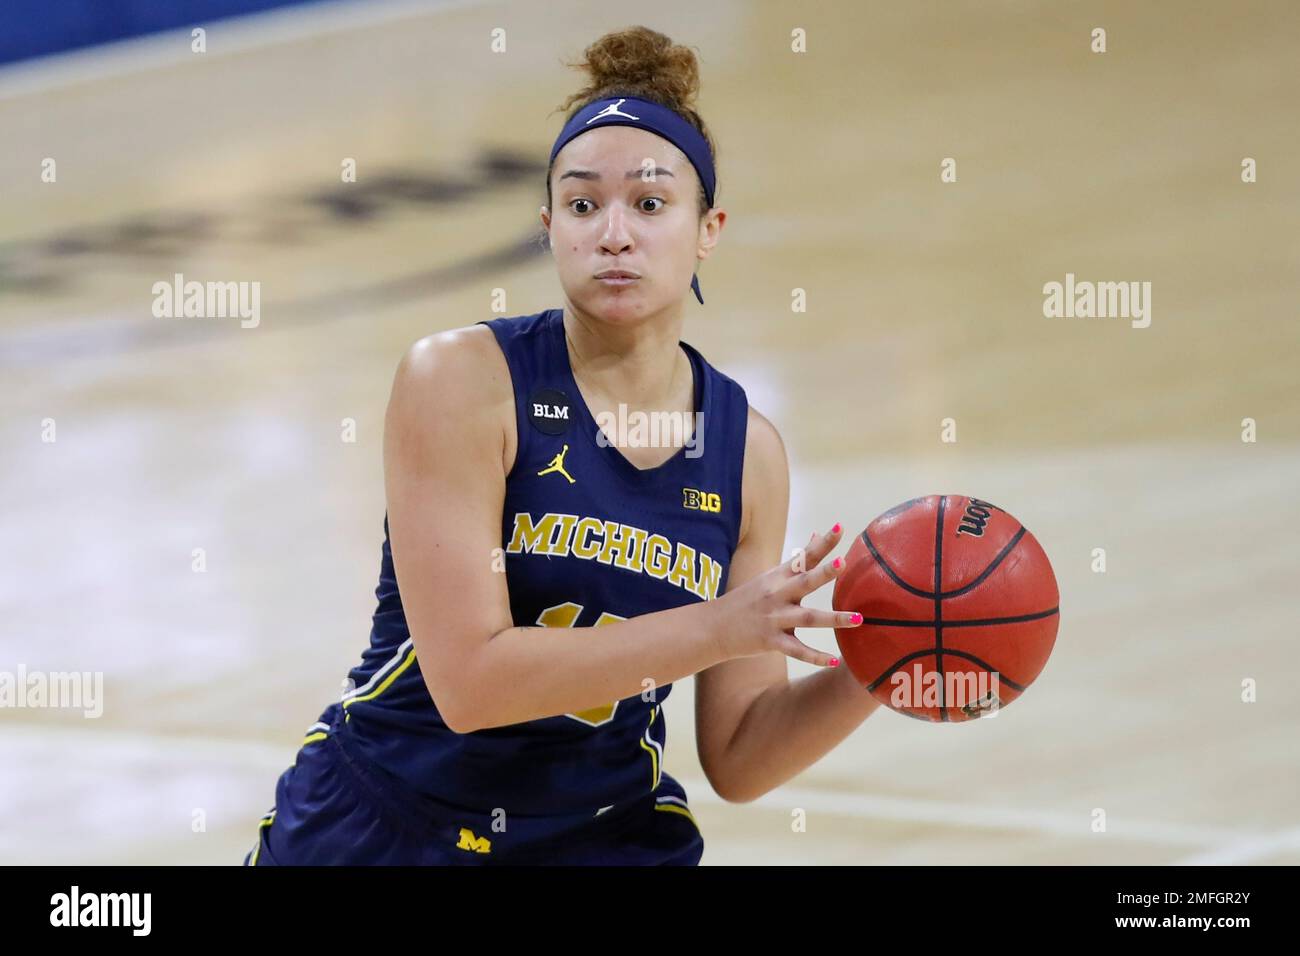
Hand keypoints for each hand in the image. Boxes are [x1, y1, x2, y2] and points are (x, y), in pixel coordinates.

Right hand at [706, 522, 862, 666]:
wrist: (713, 627)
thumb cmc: (746, 600)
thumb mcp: (769, 577)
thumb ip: (797, 561)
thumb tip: (817, 534)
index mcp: (777, 577)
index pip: (803, 557)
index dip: (822, 543)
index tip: (839, 527)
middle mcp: (776, 595)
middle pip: (804, 582)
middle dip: (824, 573)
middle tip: (843, 562)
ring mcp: (774, 619)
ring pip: (808, 618)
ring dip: (834, 618)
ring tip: (859, 618)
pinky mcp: (771, 641)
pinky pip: (797, 650)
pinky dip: (815, 656)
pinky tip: (834, 660)